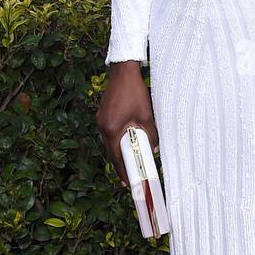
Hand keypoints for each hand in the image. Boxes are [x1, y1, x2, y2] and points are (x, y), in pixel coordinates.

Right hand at [96, 60, 158, 184]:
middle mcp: (102, 126)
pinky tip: (127, 142)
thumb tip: (154, 149)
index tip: (127, 183)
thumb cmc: (135, 92)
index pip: (116, 156)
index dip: (122, 171)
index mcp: (111, 129)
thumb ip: (150, 135)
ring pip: (110, 142)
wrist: (124, 71)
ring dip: (119, 151)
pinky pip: (110, 132)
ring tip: (130, 160)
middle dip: (121, 164)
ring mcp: (101, 119)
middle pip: (111, 151)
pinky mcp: (103, 114)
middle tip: (130, 175)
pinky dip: (118, 139)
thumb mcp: (146, 116)